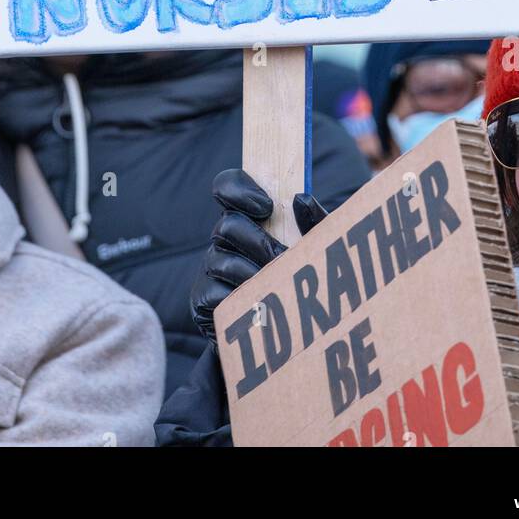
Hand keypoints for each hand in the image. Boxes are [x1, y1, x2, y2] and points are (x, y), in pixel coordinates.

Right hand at [191, 168, 326, 345]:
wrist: (287, 332)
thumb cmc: (300, 279)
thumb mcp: (315, 249)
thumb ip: (314, 222)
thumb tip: (301, 199)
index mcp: (248, 217)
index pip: (227, 186)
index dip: (239, 189)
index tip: (267, 206)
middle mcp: (224, 238)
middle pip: (227, 225)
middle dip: (259, 242)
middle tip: (283, 259)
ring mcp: (211, 267)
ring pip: (221, 261)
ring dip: (254, 275)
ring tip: (278, 288)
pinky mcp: (203, 299)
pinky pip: (215, 294)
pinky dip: (241, 301)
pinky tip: (260, 308)